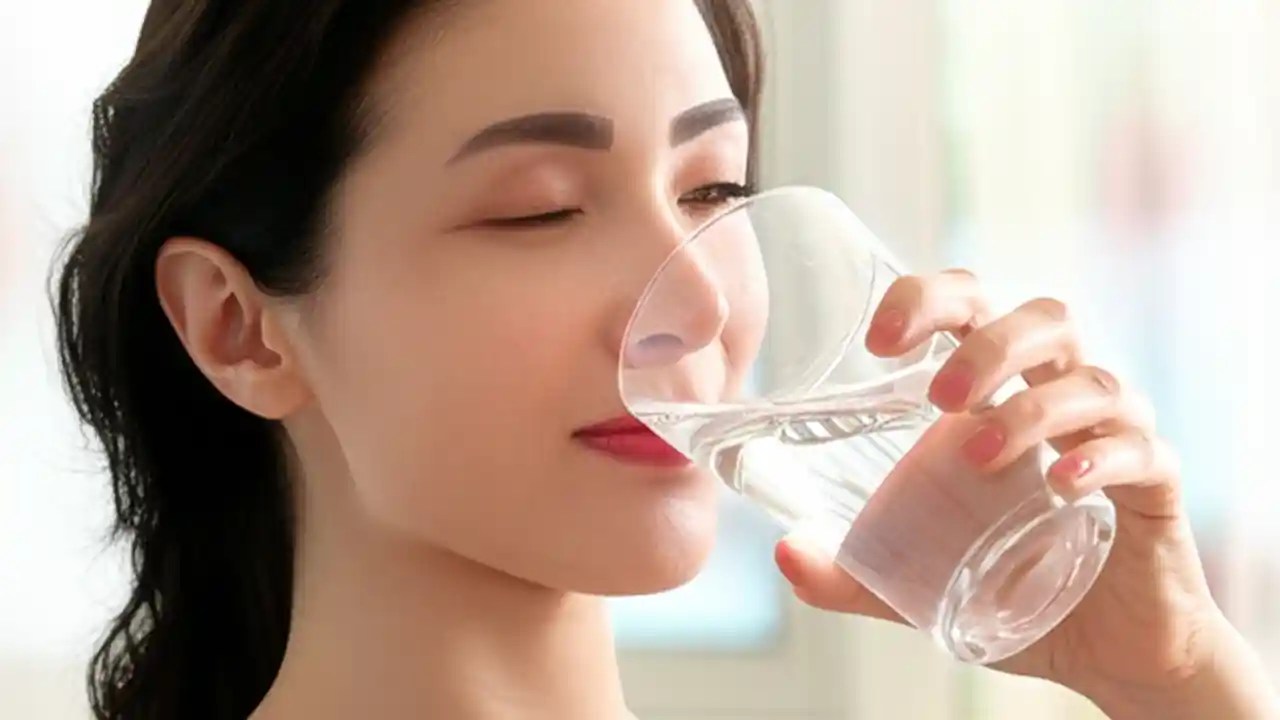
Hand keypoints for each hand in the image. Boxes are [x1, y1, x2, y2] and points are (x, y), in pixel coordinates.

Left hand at [774, 270, 1276, 716]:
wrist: (1107, 651)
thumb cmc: (1016, 587)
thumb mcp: (918, 581)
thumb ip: (851, 572)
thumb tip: (783, 556)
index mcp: (1000, 395)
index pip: (973, 309)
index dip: (929, 300)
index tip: (877, 339)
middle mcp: (1059, 398)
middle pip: (1043, 320)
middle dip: (987, 342)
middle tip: (938, 395)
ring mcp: (1113, 436)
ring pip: (1094, 379)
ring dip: (1032, 406)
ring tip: (978, 452)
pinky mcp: (1156, 485)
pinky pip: (1143, 449)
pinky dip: (1101, 457)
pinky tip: (1061, 484)